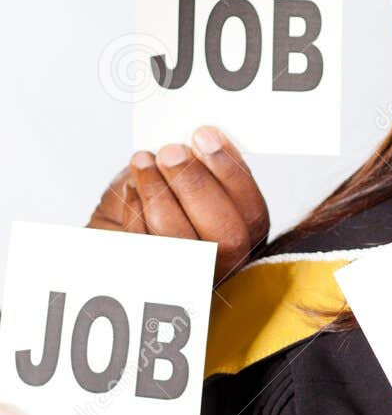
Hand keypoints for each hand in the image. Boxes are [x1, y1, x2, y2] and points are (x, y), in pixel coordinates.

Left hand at [88, 126, 269, 283]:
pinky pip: (143, 244)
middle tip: (171, 151)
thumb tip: (199, 139)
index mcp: (246, 234)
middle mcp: (225, 263)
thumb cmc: (159, 199)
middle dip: (197, 185)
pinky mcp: (148, 278)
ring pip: (179, 240)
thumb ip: (202, 163)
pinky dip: (134, 209)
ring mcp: (188, 275)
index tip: (205, 136)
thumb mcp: (187, 177)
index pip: (252, 213)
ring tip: (142, 161)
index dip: (231, 173)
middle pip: (226, 235)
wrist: (117, 230)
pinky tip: (131, 188)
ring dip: (158, 192)